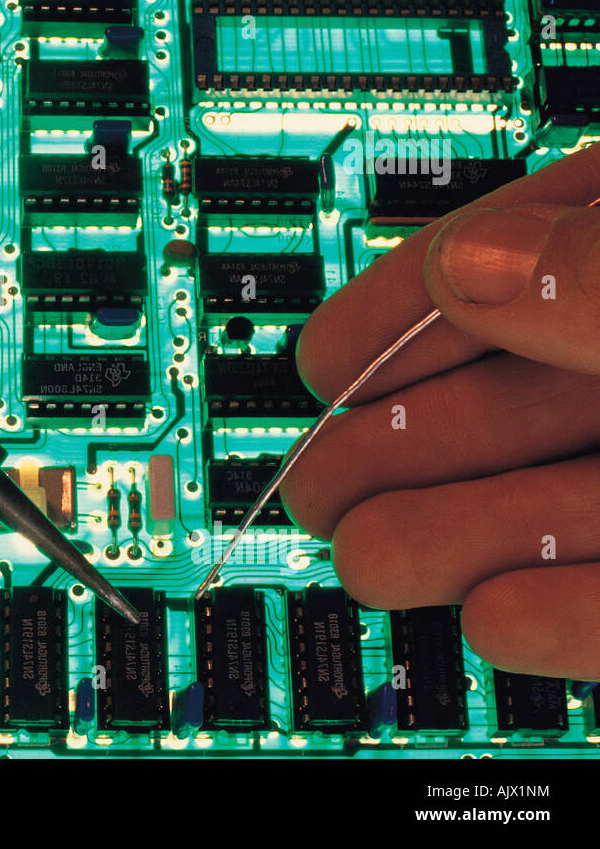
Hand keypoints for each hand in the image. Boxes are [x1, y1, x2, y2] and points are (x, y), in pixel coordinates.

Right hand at [287, 141, 599, 678]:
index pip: (504, 262)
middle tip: (316, 486)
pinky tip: (499, 621)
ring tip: (375, 562)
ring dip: (459, 536)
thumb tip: (470, 269)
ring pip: (562, 501)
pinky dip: (567, 619)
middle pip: (510, 397)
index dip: (399, 311)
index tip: (319, 360)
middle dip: (401, 445)